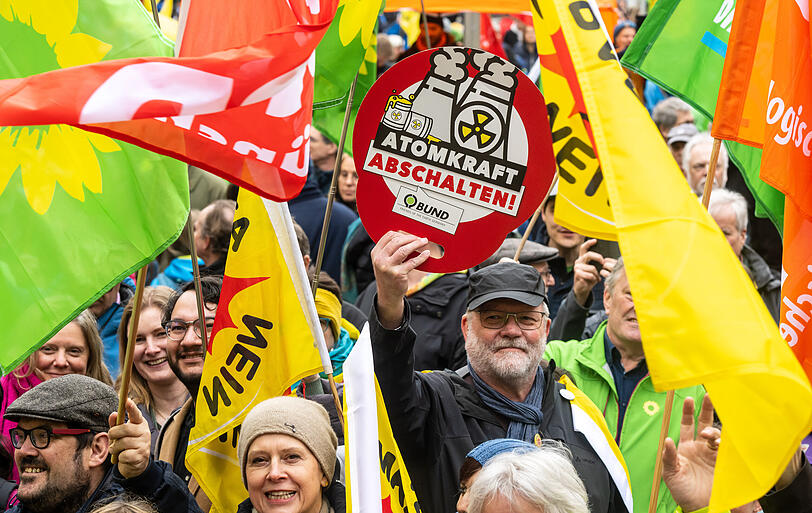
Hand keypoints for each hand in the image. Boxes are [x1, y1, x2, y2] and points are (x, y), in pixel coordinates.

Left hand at [108, 398, 151, 478]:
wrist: (136, 464)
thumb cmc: (127, 445)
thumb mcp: (120, 434)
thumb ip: (116, 424)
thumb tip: (112, 414)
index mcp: (140, 424)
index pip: (136, 414)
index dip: (131, 407)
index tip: (127, 400)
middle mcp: (144, 432)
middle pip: (124, 429)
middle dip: (113, 433)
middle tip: (111, 436)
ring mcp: (144, 444)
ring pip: (122, 443)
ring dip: (114, 448)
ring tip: (116, 449)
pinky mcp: (140, 456)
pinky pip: (123, 455)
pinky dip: (119, 457)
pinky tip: (123, 457)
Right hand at [371, 231, 429, 328]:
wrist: (388, 294)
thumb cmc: (388, 275)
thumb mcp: (383, 261)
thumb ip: (389, 249)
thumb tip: (406, 235)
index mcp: (376, 253)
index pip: (388, 236)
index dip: (401, 233)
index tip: (410, 234)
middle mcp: (380, 259)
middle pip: (396, 241)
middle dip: (410, 237)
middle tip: (419, 238)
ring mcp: (388, 267)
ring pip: (404, 250)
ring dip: (416, 244)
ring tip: (423, 242)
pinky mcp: (398, 274)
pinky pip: (412, 262)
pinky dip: (421, 256)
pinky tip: (426, 254)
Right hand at [572, 239, 602, 305]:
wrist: (582, 288)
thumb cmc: (589, 278)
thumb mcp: (594, 269)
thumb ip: (597, 263)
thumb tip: (605, 260)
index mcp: (582, 258)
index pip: (583, 248)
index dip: (589, 243)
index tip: (595, 241)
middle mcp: (579, 261)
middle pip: (588, 254)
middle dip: (598, 257)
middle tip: (602, 261)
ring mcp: (577, 267)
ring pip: (591, 267)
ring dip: (596, 274)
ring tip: (596, 277)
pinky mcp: (577, 274)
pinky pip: (589, 274)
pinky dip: (593, 278)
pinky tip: (593, 280)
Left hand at [662, 395, 719, 511]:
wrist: (700, 507)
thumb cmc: (683, 491)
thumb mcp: (671, 473)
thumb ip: (669, 457)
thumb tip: (667, 440)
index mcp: (686, 447)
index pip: (687, 424)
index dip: (688, 412)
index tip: (688, 399)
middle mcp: (701, 447)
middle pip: (704, 423)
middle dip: (706, 409)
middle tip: (709, 396)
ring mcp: (714, 454)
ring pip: (716, 434)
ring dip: (712, 431)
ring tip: (707, 436)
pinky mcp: (725, 463)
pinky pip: (727, 449)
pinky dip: (724, 443)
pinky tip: (718, 443)